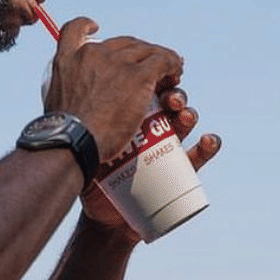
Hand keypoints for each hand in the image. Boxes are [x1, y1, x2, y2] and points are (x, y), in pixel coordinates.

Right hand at [42, 17, 184, 159]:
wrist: (72, 141)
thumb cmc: (62, 135)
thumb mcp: (52, 105)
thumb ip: (65, 94)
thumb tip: (72, 103)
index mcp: (67, 59)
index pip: (75, 29)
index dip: (87, 26)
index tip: (95, 27)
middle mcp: (92, 53)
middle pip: (123, 44)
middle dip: (138, 52)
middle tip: (147, 65)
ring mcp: (117, 63)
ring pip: (146, 51)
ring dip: (159, 59)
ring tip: (169, 72)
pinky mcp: (139, 76)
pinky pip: (163, 61)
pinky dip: (173, 64)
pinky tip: (176, 72)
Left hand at [77, 78, 222, 236]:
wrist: (99, 212)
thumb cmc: (92, 170)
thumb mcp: (83, 136)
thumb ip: (78, 106)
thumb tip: (70, 67)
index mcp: (129, 111)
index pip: (146, 87)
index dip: (152, 77)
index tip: (150, 75)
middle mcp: (151, 125)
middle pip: (169, 100)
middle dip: (174, 94)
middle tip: (169, 98)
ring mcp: (167, 146)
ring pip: (185, 122)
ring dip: (189, 114)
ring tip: (184, 116)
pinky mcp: (180, 171)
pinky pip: (199, 156)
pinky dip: (209, 145)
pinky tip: (209, 140)